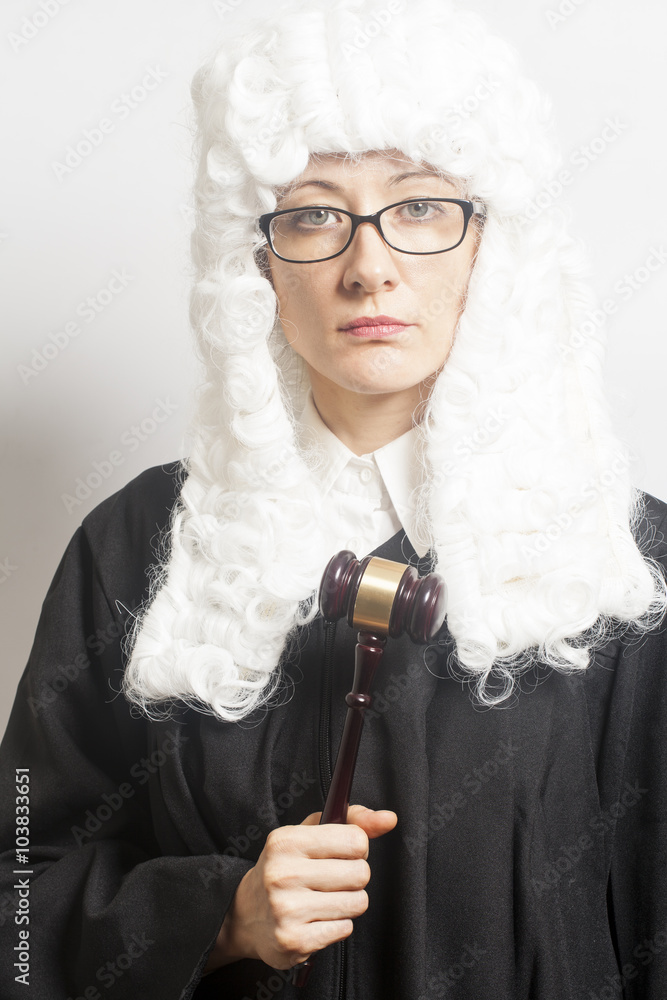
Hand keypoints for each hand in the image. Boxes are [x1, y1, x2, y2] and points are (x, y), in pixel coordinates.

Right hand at [204, 804, 396, 971]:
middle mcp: (283, 873)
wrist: (246, 914)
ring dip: (348, 903)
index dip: (356, 848)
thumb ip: (353, 821)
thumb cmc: (286, 867)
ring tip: (324, 900)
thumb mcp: (310, 833)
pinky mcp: (294, 940)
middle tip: (332, 880)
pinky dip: (337, 925)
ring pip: (357, 902)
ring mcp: (286, 909)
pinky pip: (345, 928)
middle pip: (360, 873)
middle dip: (354, 878)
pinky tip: (316, 919)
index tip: (341, 854)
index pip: (355, 840)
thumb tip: (388, 818)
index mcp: (287, 840)